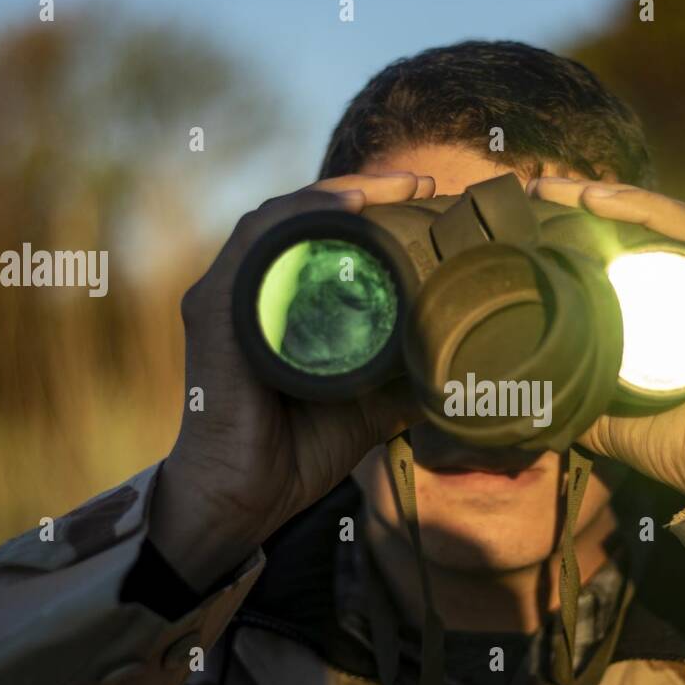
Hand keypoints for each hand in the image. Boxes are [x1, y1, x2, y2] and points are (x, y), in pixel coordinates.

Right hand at [148, 173, 433, 590]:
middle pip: (307, 217)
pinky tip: (347, 208)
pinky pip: (256, 243)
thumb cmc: (297, 450)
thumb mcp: (371, 403)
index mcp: (283, 302)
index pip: (327, 236)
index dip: (377, 210)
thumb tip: (470, 358)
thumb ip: (407, 374)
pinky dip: (300, 216)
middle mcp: (252, 288)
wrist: (243, 500)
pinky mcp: (213, 310)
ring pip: (283, 219)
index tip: (431, 200)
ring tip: (397, 188)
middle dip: (367, 193)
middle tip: (423, 185)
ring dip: (341, 194)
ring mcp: (229, 295)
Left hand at [526, 178, 684, 506]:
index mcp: (682, 302)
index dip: (584, 228)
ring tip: (562, 188)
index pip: (631, 250)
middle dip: (588, 201)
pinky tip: (605, 199)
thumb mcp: (614, 418)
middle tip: (538, 186)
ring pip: (667, 221)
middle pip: (645, 227)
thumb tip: (530, 394)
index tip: (533, 217)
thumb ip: (581, 399)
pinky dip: (653, 211)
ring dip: (612, 197)